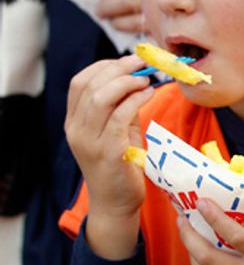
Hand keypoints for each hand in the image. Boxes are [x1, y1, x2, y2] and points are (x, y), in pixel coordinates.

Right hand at [65, 55, 153, 258]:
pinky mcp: (108, 152)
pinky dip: (135, 100)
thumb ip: (123, 108)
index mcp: (74, 122)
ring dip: (126, 82)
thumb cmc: (120, 165)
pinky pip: (119, 117)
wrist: (116, 204)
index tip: (128, 61)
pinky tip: (149, 93)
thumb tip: (138, 80)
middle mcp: (76, 130)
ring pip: (101, 98)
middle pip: (90, 85)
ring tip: (146, 78)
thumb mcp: (118, 132)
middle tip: (142, 62)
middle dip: (118, 68)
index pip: (80, 83)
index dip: (104, 66)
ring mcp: (89, 141)